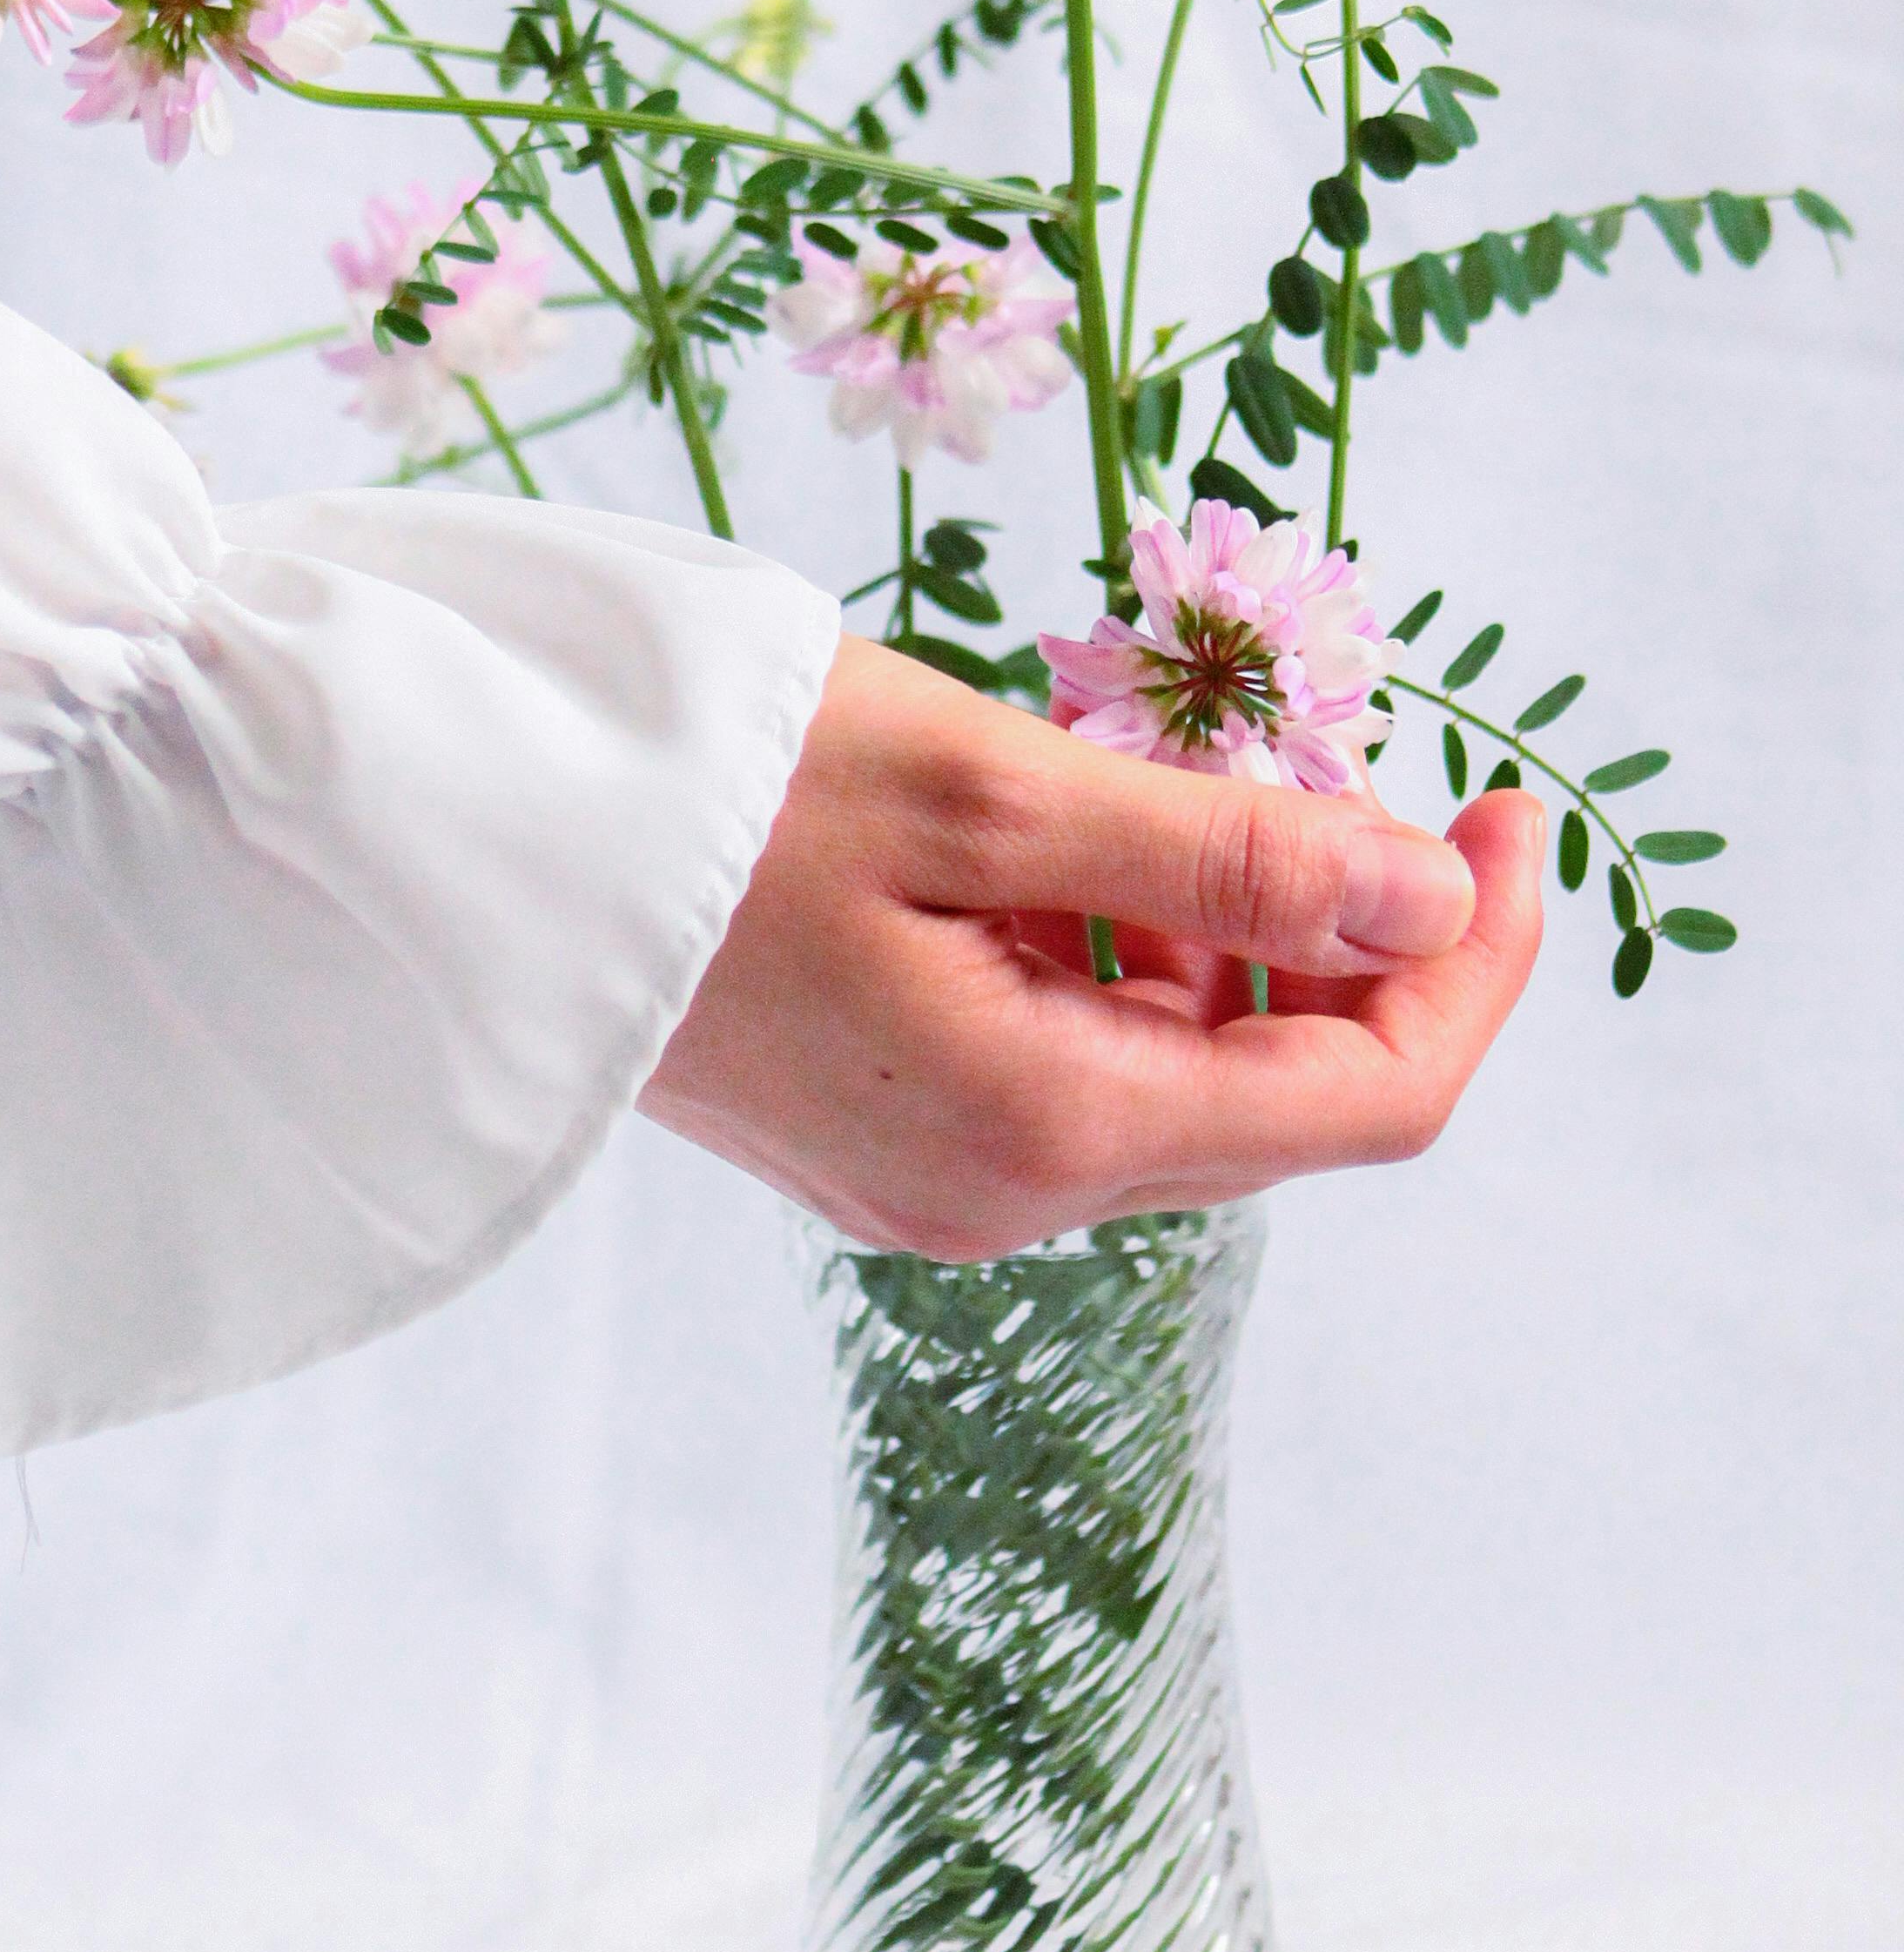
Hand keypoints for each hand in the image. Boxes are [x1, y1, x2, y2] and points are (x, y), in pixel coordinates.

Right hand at [641, 636, 1542, 1254]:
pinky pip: (1072, 1065)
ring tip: (1175, 771)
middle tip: (1337, 755)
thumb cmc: (699, 794)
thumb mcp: (983, 788)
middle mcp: (1003, 1195)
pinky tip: (1068, 841)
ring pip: (1179, 1079)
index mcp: (1046, 1125)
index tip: (1498, 812)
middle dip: (1355, 939)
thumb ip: (1222, 859)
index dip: (1473, 960)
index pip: (1369, 1095)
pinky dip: (1121, 958)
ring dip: (1231, 941)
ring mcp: (937, 1180)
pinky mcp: (881, 1138)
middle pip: (1283, 1102)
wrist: (453, 855)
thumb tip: (1427, 902)